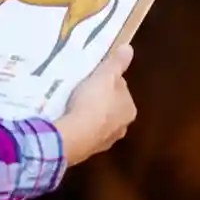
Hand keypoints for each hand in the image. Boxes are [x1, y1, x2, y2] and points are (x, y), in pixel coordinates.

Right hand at [54, 45, 137, 166]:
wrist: (74, 135)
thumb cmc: (94, 102)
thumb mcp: (106, 75)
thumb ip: (117, 63)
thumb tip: (129, 48)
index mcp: (130, 110)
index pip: (122, 90)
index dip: (109, 82)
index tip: (95, 78)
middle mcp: (122, 128)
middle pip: (111, 108)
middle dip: (100, 101)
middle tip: (83, 92)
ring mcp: (105, 142)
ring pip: (98, 123)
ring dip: (90, 116)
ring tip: (73, 106)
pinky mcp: (88, 151)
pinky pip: (85, 134)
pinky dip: (80, 128)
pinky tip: (69, 121)